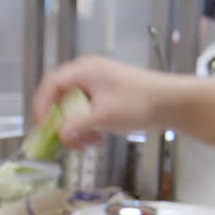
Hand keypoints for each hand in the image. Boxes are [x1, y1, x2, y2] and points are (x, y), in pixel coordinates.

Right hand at [33, 56, 180, 148]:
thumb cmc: (141, 103)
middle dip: (62, 123)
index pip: (51, 84)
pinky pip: (88, 112)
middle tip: (67, 141)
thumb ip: (78, 125)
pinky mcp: (107, 97)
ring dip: (77, 129)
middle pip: (61, 98)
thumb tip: (59, 134)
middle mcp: (89, 74)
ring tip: (89, 143)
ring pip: (74, 108)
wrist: (172, 103)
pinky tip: (99, 139)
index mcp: (85, 71)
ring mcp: (99, 86)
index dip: (42, 105)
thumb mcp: (105, 116)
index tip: (42, 127)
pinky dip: (89, 127)